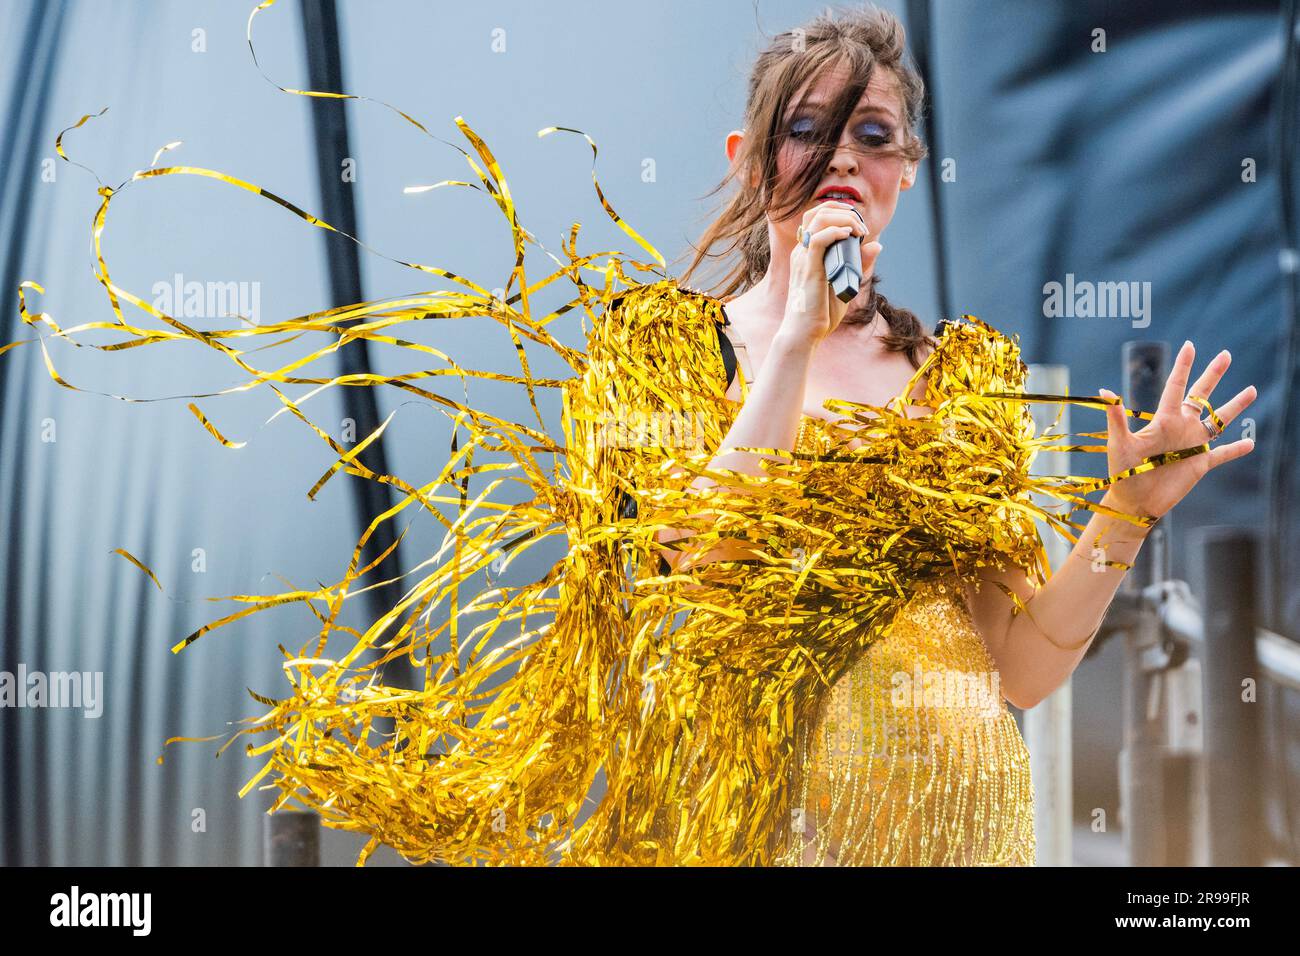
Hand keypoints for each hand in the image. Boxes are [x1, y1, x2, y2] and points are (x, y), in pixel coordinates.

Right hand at [780, 200, 878, 347]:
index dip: (840, 213)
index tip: (859, 226)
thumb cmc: (820, 314)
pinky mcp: (808, 268)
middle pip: (817, 211)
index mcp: (807, 253)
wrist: (805, 334)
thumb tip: (877, 245)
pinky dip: (836, 232)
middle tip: (861, 225)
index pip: (818, 217)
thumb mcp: (846, 283)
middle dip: (843, 210)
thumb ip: (859, 264)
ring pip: (818, 219)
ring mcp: (803, 258)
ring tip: (859, 231)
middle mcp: (802, 251)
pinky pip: (818, 239)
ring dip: (843, 218)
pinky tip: (850, 237)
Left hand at [1097, 340, 1256, 522]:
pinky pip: (1223, 454)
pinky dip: (1237, 449)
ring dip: (1234, 406)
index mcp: (1163, 420)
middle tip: (1226, 354)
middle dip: (1213, 375)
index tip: (1190, 346)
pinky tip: (1251, 443)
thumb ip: (1116, 418)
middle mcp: (1181, 427)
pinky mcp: (1200, 465)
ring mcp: (1192, 445)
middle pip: (1201, 395)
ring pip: (1219, 420)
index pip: (1175, 387)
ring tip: (1252, 390)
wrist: (1133, 501)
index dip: (1183, 367)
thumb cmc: (1123, 472)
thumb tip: (1104, 391)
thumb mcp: (1119, 443)